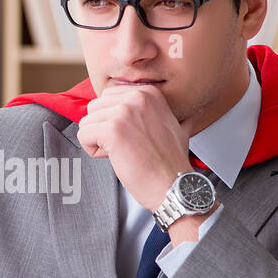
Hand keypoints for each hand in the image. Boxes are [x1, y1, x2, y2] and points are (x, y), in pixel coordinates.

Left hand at [76, 84, 203, 211]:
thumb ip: (181, 117)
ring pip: (87, 122)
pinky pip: (83, 135)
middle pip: (95, 107)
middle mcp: (136, 97)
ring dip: (98, 141)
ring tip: (121, 153)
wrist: (173, 185)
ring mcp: (123, 113)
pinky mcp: (112, 131)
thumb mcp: (179, 130)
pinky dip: (93, 151)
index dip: (115, 120)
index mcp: (149, 93)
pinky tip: (114, 158)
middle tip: (125, 146)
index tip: (133, 136)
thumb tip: (194, 112)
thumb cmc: (172, 162)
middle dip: (103, 129)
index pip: (109, 97)